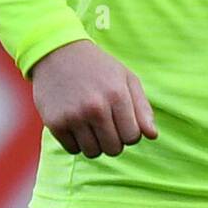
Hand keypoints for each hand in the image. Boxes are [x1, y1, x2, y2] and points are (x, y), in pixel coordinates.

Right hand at [29, 39, 157, 158]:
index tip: (122, 121)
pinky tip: (76, 124)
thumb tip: (152, 135)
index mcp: (117, 95)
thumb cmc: (98, 68)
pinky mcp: (55, 123)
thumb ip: (142, 108)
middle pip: (114, 149)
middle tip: (106, 123)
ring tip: (91, 124)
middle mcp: (96, 107)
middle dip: (114, 140)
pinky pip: (73, 150)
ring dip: (95, 143)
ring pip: (93, 153)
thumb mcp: (126, 78)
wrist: (58, 54)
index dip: (130, 132)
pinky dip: (76, 142)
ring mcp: (74, 116)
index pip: (133, 137)